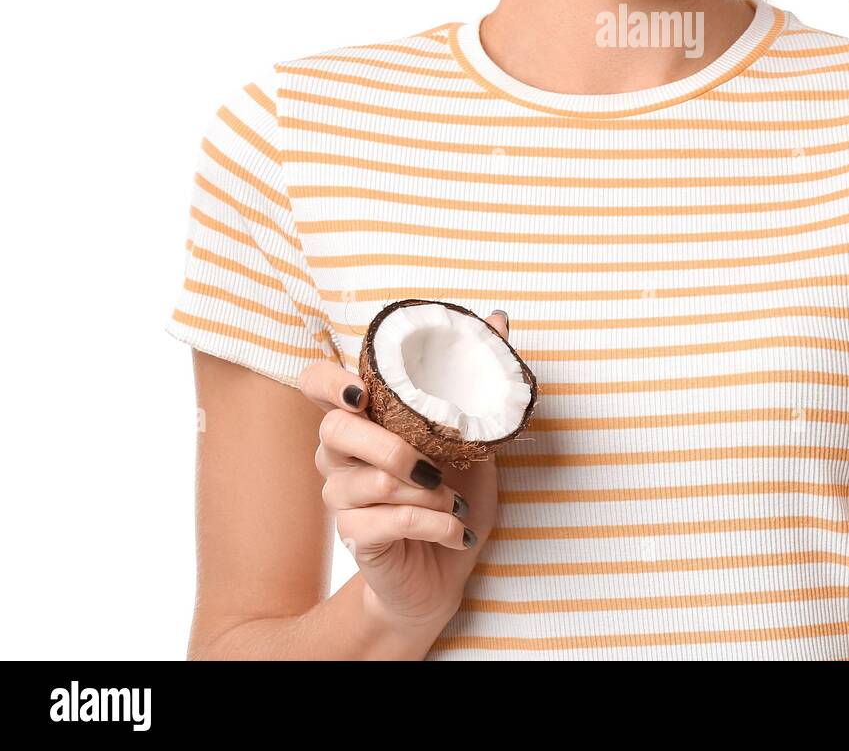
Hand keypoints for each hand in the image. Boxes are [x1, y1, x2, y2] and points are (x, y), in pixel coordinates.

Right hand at [298, 311, 511, 637]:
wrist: (449, 565)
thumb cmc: (454, 491)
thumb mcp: (476, 434)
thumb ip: (480, 378)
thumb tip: (497, 318)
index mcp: (365, 419)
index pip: (315, 383)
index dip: (328, 381)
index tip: (362, 392)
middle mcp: (341, 455)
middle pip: (333, 431)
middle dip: (389, 444)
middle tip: (432, 464)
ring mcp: (342, 497)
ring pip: (370, 481)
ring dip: (427, 492)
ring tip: (456, 500)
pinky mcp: (354, 537)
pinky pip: (391, 521)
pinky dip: (436, 523)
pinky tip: (457, 529)